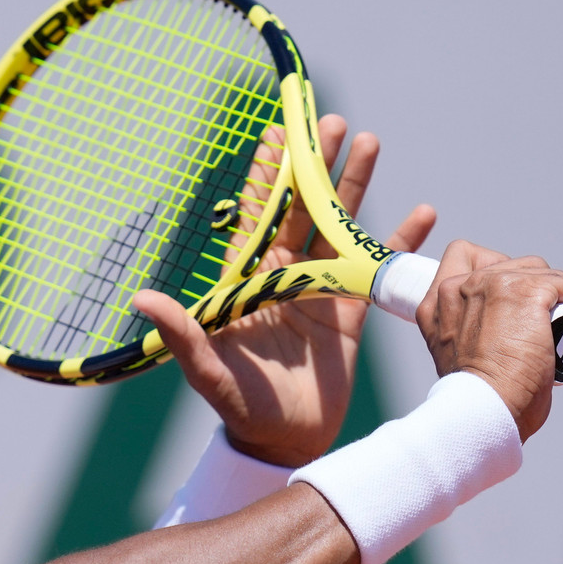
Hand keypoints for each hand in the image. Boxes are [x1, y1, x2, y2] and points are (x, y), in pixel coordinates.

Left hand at [132, 115, 435, 467]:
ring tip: (370, 140)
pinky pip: (379, 266)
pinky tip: (423, 212)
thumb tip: (139, 296)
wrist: (285, 442)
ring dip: (356, 185)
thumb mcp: (208, 370)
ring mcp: (321, 291)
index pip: (258, 216)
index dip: (268, 176)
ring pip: (341, 225)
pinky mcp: (352, 312)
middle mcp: (285, 277)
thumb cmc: (240, 408)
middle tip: (331, 121)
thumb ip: (182, 332)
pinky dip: (399, 241)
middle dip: (317, 164)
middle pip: (304, 208)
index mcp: (249, 281)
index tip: (277, 132)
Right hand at [417, 239, 562, 440]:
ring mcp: (493, 284)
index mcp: (435, 303)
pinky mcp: (527, 291)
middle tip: (546, 328)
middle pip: (512, 264)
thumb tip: (503, 336)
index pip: (463, 255)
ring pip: (544, 273)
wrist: (483, 412)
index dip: (492, 269)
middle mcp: (460, 286)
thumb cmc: (476, 403)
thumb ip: (465, 336)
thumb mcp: (455, 359)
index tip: (508, 300)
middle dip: (535, 289)